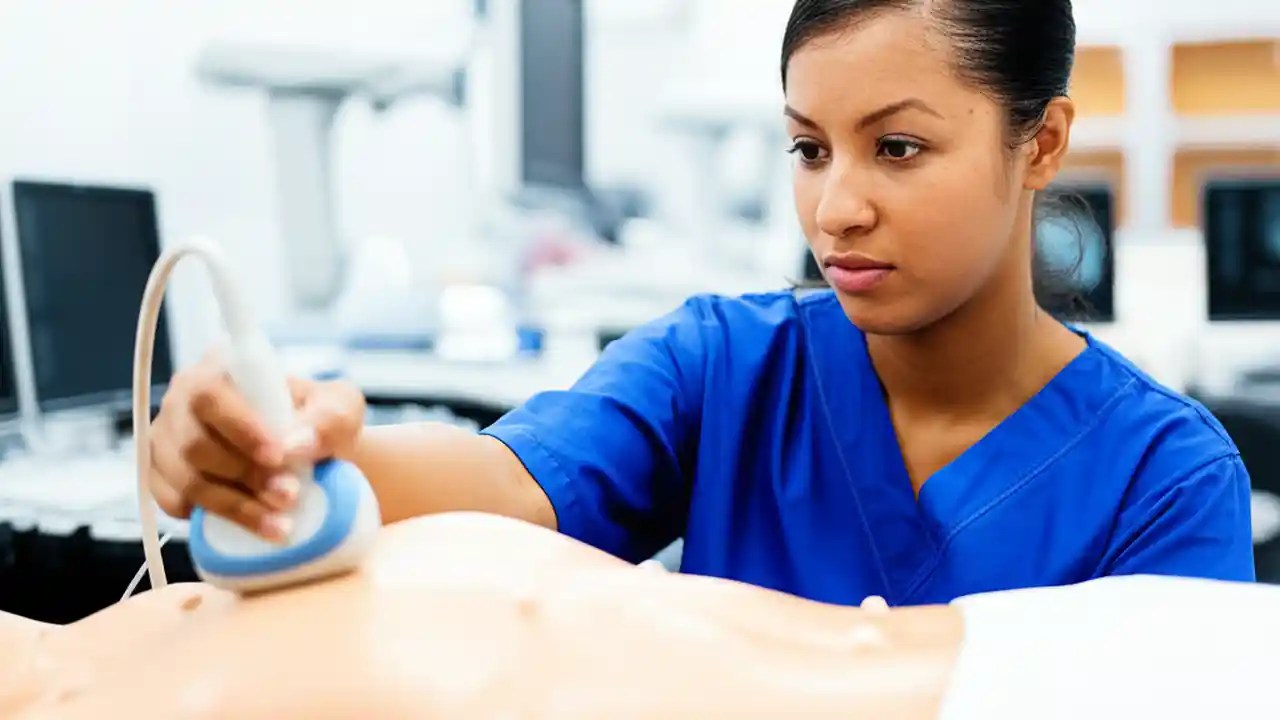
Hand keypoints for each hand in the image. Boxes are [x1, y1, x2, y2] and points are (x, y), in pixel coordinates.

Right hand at [147, 347, 366, 539]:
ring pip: (186, 480)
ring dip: (235, 506)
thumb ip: (327, 419)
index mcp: (220, 370)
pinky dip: (212, 518)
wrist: (309, 454)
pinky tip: (248, 523)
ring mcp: (165, 440)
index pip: (211, 395)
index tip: (278, 456)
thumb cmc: (319, 421)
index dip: (240, 428)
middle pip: (195, 444)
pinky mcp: (161, 476)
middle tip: (289, 495)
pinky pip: (172, 503)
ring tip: (279, 522)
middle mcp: (182, 401)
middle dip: (245, 476)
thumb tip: (295, 444)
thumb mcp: (340, 409)